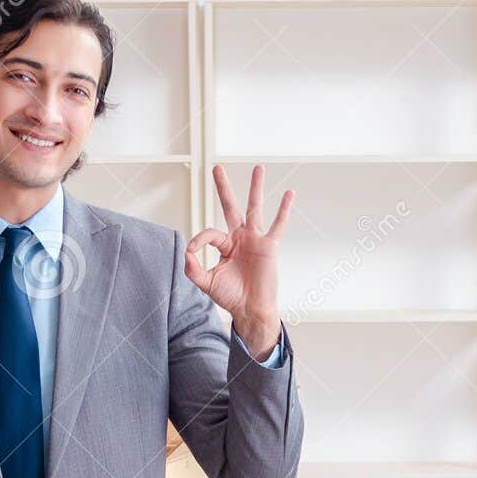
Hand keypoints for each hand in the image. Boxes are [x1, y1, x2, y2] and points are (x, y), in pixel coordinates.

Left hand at [185, 164, 293, 358]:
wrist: (251, 310)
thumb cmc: (231, 297)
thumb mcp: (206, 282)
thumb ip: (192, 268)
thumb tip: (186, 251)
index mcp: (225, 245)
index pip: (210, 233)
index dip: (199, 240)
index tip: (194, 251)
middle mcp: (240, 238)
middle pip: (230, 207)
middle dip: (223, 188)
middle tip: (216, 168)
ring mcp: (255, 240)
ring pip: (254, 208)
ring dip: (256, 187)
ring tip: (258, 167)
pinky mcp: (269, 246)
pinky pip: (278, 224)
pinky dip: (284, 209)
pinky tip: (289, 193)